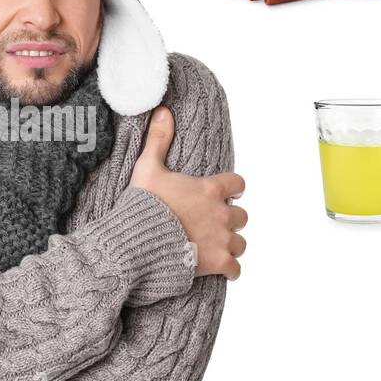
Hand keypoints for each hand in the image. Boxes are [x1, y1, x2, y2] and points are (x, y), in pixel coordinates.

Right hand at [130, 106, 246, 279]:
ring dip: (231, 244)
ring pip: (240, 243)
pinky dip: (230, 270)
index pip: (238, 184)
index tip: (228, 192)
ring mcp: (221, 239)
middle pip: (241, 216)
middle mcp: (221, 213)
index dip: (234, 188)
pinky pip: (235, 269)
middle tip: (214, 223)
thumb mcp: (148, 168)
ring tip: (216, 247)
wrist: (139, 243)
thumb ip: (159, 140)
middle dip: (230, 219)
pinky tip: (220, 269)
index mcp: (209, 189)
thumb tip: (163, 111)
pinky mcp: (217, 263)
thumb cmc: (144, 206)